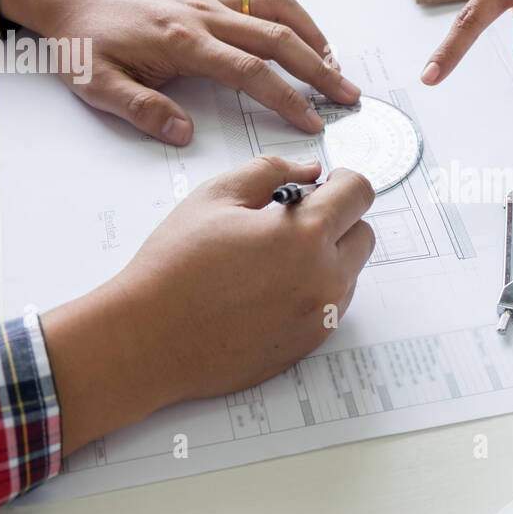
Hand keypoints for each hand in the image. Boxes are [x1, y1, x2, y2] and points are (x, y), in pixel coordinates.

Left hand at [0, 0, 358, 141]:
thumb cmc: (86, 43)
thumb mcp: (97, 85)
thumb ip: (141, 110)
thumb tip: (183, 133)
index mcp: (182, 40)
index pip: (249, 70)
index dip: (286, 97)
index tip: (311, 122)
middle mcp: (204, 13)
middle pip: (278, 37)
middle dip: (319, 68)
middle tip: (348, 96)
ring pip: (279, 9)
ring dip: (315, 36)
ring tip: (337, 66)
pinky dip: (294, 10)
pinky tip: (309, 31)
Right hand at [41, 156, 375, 453]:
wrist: (149, 339)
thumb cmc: (174, 267)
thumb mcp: (216, 197)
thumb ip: (270, 172)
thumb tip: (308, 170)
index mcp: (306, 235)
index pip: (359, 193)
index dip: (342, 181)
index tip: (325, 184)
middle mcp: (324, 278)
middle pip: (363, 234)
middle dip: (338, 220)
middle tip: (294, 220)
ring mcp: (321, 315)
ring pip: (349, 272)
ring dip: (327, 257)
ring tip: (272, 258)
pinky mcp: (310, 343)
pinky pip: (331, 306)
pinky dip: (313, 290)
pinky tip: (269, 288)